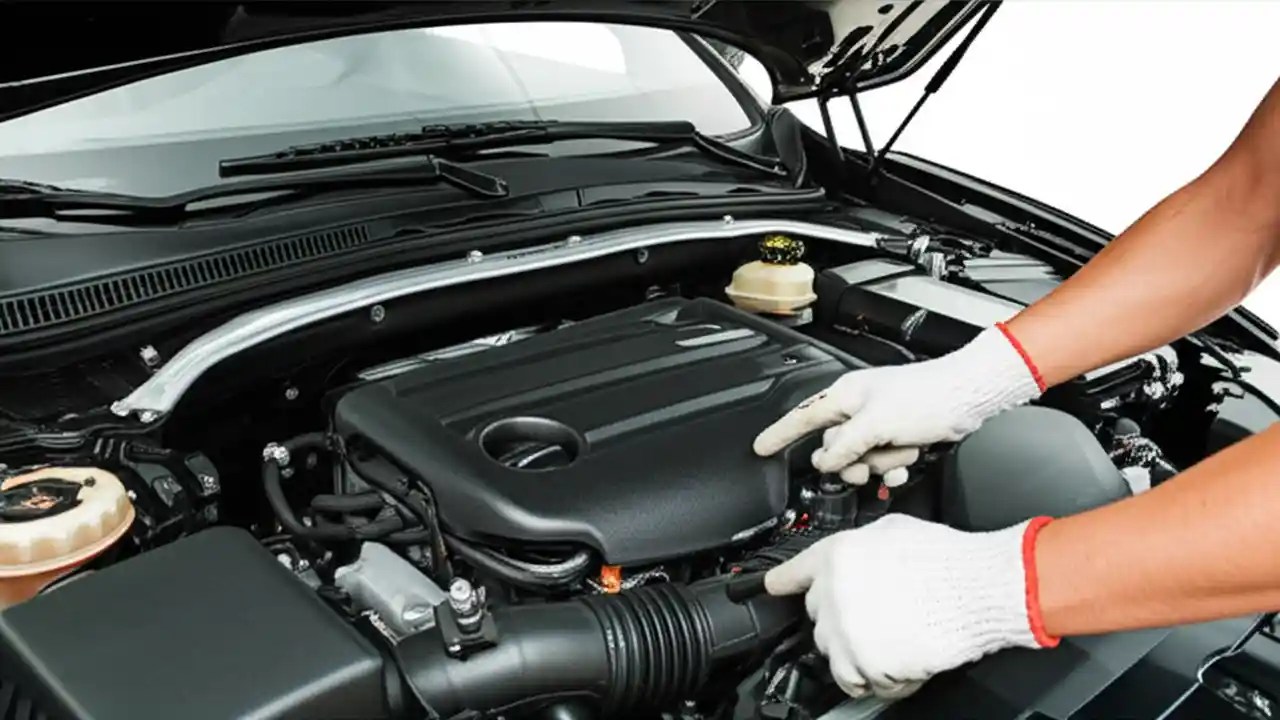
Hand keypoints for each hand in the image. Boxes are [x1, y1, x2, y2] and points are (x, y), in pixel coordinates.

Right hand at [753, 326, 1042, 482]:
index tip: (761, 448)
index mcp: (846, 396)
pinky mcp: (898, 437)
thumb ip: (844, 446)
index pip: (801, 417)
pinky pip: (882, 463)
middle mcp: (858, 409)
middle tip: (866, 465)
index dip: (779, 435)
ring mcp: (878, 424)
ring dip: (881, 463)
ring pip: (860, 459)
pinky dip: (894, 467)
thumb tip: (825, 462)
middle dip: (853, 461)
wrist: (968, 397)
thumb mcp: (876, 424)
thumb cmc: (926, 397)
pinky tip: (908, 463)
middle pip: (834, 448)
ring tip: (901, 452)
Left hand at [765, 514, 1056, 697]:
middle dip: (844, 621)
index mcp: (837, 555)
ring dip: (859, 654)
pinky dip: (879, 679)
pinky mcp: (862, 661)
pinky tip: (902, 662)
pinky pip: (859, 680)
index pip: (794, 572)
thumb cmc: (946, 559)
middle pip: (818, 617)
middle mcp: (832, 591)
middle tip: (878, 619)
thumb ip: (863, 546)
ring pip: (834, 653)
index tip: (766, 587)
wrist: (975, 588)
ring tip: (894, 641)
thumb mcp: (894, 531)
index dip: (780, 581)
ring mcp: (844, 629)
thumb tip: (858, 556)